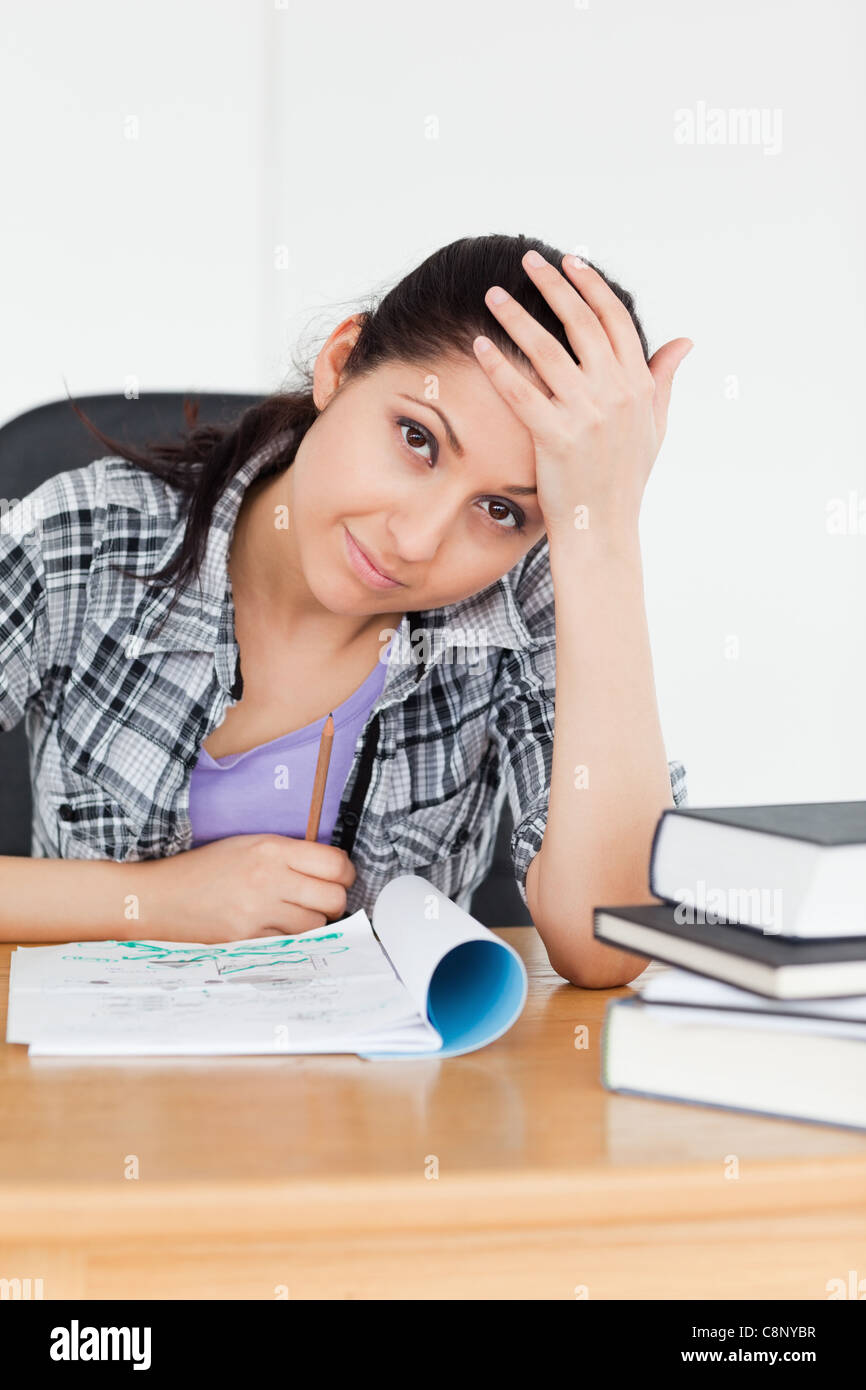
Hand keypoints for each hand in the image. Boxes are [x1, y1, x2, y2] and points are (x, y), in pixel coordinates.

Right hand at [137, 834, 356, 942]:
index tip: (340, 876)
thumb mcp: (247, 845)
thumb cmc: (203, 869)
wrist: (159, 898)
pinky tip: (274, 927)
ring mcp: (259, 913)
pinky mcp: (249, 939)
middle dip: (334, 899)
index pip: (334, 864)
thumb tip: (329, 869)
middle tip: (322, 898)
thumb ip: (288, 854)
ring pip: (316, 924)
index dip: (345, 873)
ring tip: (293, 914)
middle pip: (333, 897)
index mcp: (270, 849)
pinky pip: (290, 942)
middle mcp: (269, 879)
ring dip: (313, 921)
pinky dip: (290, 937)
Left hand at [473, 249, 692, 533]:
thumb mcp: (654, 426)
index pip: (615, 320)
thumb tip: (684, 341)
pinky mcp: (557, 438)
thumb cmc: (625, 480)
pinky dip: (499, 366)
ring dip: (517, 317)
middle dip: (553, 285)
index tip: (571, 261)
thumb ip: (663, 379)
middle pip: (581, 323)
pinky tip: (479, 345)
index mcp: (639, 386)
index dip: (591, 286)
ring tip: (494, 294)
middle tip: (527, 261)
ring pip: (547, 351)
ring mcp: (587, 415)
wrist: (605, 530)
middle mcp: (616, 394)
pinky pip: (522, 393)